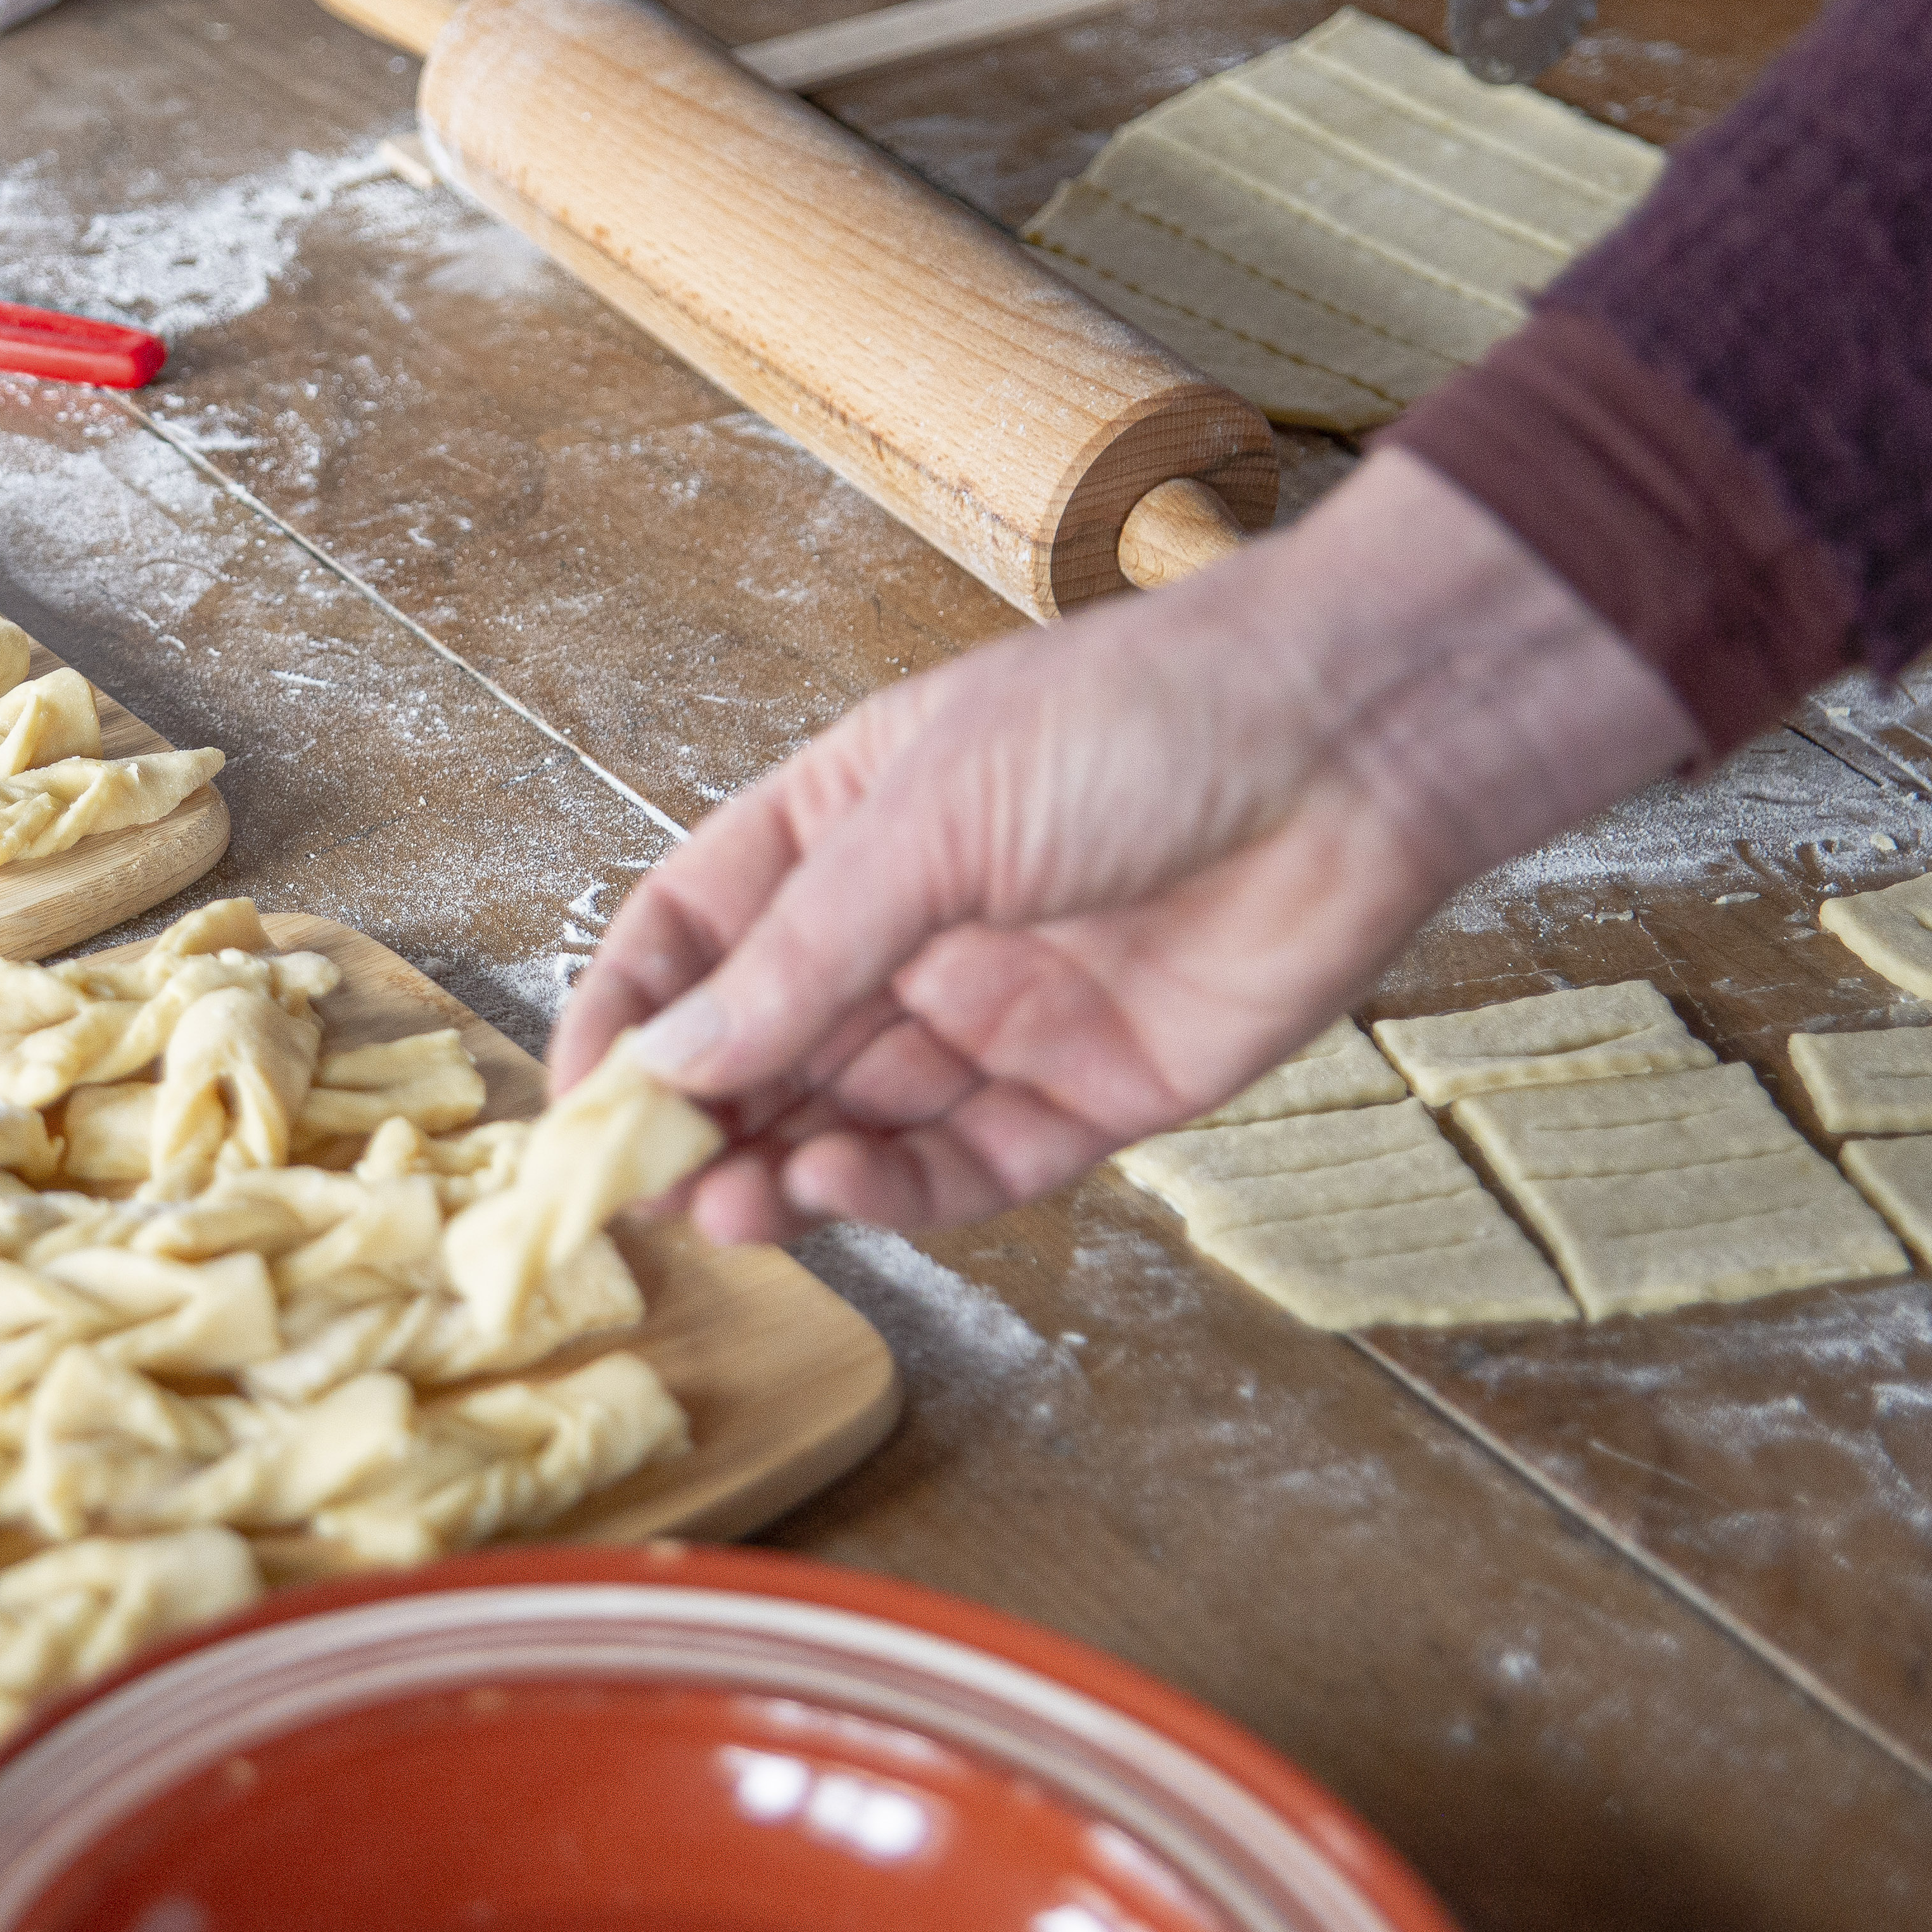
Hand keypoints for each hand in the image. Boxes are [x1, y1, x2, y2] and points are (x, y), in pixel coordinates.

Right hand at [553, 454, 1696, 1245]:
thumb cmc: (1138, 721)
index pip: (696, 933)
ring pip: (852, 1119)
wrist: (1356, 745)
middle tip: (640, 1193)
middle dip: (697, 1119)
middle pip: (765, 1044)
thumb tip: (666, 1065)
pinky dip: (891, 1190)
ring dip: (778, 1168)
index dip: (629, 1014)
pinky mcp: (1089, 1092)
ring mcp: (998, 1012)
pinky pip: (963, 1163)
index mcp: (849, 822)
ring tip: (724, 1210)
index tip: (575, 1103)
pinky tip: (834, 1191)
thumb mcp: (927, 818)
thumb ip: (796, 956)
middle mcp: (912, 924)